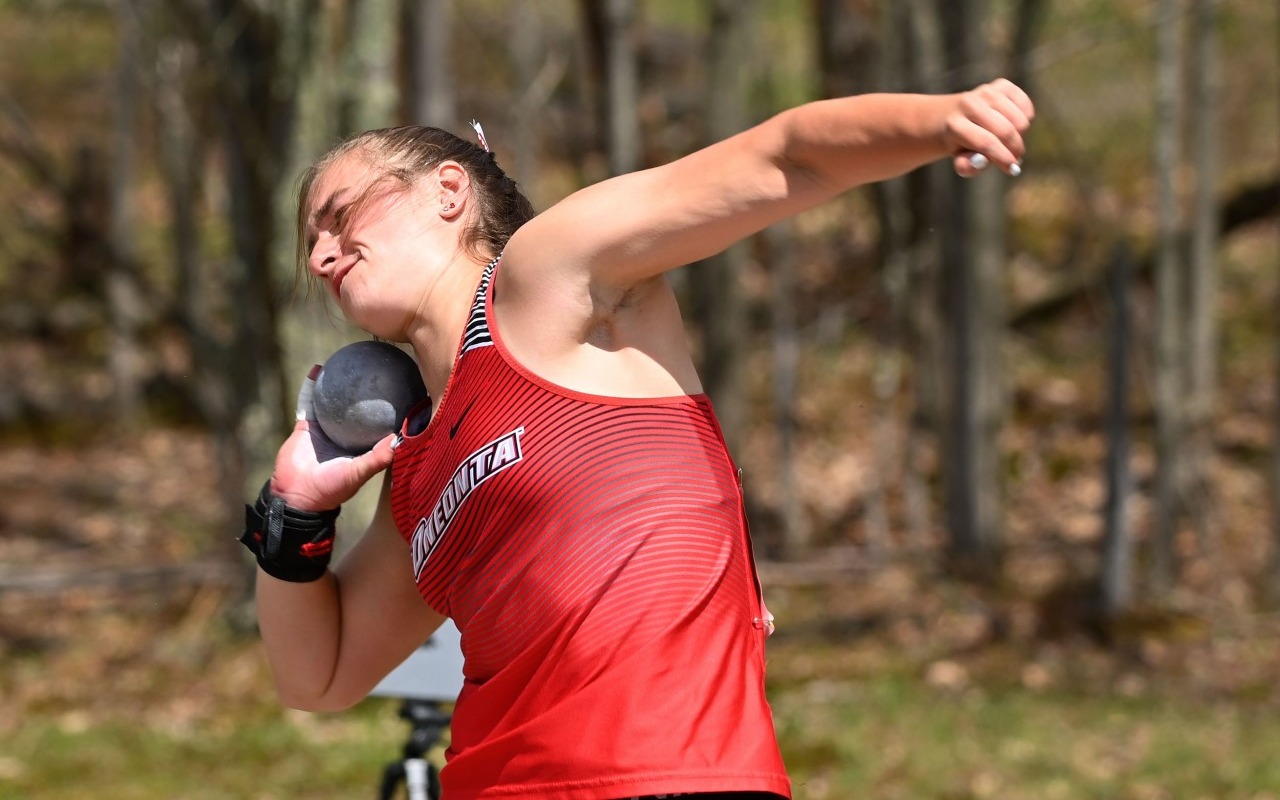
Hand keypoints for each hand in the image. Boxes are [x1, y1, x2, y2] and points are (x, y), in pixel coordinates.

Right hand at [269, 365, 397, 510]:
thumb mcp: (358, 473)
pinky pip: (308, 401)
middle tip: (380, 367)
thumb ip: (378, 458)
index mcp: (362, 447)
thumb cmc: (331, 488)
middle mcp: (346, 436)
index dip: (393, 408)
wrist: (295, 496)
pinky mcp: (305, 426)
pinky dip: (312, 386)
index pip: (381, 424)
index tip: (406, 388)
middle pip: (360, 408)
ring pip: (334, 401)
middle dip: (369, 390)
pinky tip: (318, 369)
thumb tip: (398, 439)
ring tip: (349, 360)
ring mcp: (325, 429)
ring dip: (340, 383)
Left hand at [943, 78, 1034, 177]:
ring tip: (1008, 141)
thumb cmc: (960, 144)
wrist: (951, 115)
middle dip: (1015, 150)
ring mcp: (986, 92)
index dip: (1003, 158)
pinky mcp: (1001, 85)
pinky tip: (1012, 124)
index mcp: (954, 125)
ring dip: (1020, 136)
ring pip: (1019, 120)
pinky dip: (1025, 119)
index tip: (1012, 169)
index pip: (985, 142)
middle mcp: (969, 104)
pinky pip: (1026, 106)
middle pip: (1005, 131)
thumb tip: (981, 162)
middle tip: (1015, 160)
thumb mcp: (960, 159)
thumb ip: (968, 166)